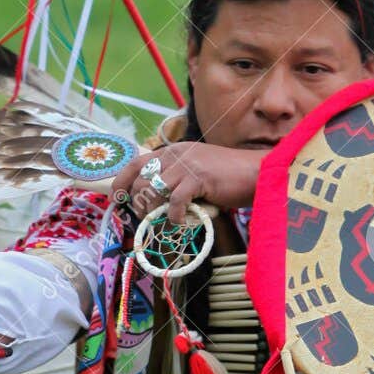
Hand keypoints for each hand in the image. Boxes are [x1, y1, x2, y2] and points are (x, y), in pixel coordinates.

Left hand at [120, 143, 265, 223]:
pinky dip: (174, 215)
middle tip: (146, 218)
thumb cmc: (229, 177)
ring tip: (161, 222)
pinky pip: (175, 201)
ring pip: (154, 190)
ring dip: (153, 210)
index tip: (116, 198)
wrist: (256, 172)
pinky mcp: (198, 178)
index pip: (136, 162)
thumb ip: (177, 180)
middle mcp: (176, 154)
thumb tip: (155, 201)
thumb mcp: (196, 172)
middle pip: (142, 179)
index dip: (122, 181)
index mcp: (174, 151)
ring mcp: (187, 165)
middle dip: (139, 202)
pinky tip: (180, 222)